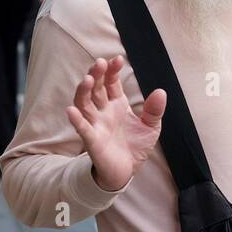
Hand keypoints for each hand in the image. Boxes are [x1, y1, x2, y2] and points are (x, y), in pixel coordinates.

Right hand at [65, 57, 165, 191]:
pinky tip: (71, 110)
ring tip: (88, 80)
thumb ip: (154, 110)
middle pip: (95, 88)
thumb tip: (161, 91)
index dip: (112, 71)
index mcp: (116, 104)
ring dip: (84, 91)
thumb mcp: (151, 127)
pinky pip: (82, 128)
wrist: (127, 171)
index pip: (111, 82)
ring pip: (84, 104)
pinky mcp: (92, 140)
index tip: (117, 59)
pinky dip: (76, 120)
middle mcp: (103, 111)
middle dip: (97, 75)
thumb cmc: (135, 146)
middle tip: (100, 63)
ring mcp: (95, 124)